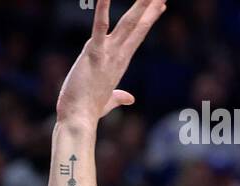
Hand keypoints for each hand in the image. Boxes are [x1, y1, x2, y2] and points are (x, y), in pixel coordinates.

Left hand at [56, 0, 165, 127]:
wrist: (78, 120)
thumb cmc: (88, 111)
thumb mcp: (107, 101)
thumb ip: (118, 96)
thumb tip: (130, 99)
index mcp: (120, 63)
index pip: (138, 36)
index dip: (149, 19)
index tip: (161, 6)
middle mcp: (117, 56)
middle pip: (137, 26)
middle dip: (150, 7)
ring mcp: (107, 54)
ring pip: (127, 24)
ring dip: (140, 6)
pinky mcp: (93, 54)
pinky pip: (100, 27)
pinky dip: (102, 10)